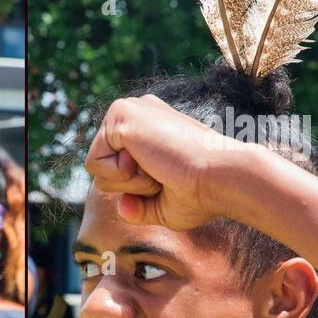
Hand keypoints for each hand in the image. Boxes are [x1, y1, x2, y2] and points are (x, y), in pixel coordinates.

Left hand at [85, 94, 246, 230]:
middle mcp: (137, 113)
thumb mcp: (164, 206)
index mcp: (148, 128)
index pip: (114, 169)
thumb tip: (121, 206)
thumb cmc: (204, 193)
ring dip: (128, 182)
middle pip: (101, 169)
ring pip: (96, 168)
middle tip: (165, 174)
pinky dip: (121, 176)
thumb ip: (138, 207)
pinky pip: (94, 164)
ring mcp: (128, 110)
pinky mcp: (121, 115)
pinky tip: (152, 162)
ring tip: (161, 168)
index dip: (136, 189)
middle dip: (129, 186)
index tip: (170, 179)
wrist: (223, 179)